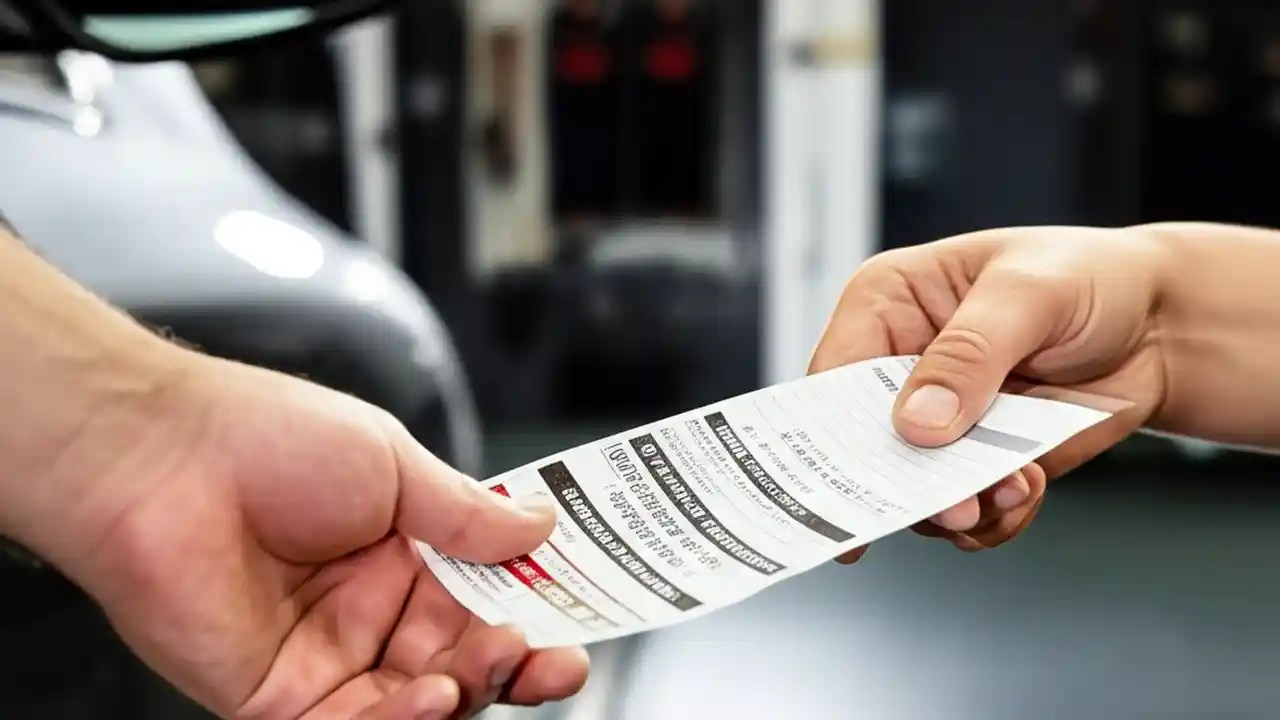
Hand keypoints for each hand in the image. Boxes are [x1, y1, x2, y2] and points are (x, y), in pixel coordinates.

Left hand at [43, 354, 588, 718]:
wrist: (159, 458)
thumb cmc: (266, 438)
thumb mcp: (395, 465)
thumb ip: (468, 513)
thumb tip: (543, 525)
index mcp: (402, 548)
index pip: (486, 595)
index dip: (534, 611)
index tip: (578, 620)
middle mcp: (370, 606)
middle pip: (462, 657)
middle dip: (513, 664)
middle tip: (551, 660)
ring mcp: (326, 655)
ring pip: (417, 701)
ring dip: (463, 693)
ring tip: (485, 668)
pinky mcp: (277, 697)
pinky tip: (427, 696)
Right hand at [810, 226, 1170, 560]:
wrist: (1160, 325)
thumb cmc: (1086, 276)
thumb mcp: (1026, 294)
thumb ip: (968, 355)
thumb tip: (918, 423)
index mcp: (886, 306)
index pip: (834, 376)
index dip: (831, 430)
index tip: (847, 480)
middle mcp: (899, 368)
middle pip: (865, 446)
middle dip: (906, 484)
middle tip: (950, 507)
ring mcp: (938, 421)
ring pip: (913, 489)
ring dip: (958, 506)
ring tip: (1011, 488)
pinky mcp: (977, 460)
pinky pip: (964, 511)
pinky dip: (992, 516)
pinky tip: (1025, 489)